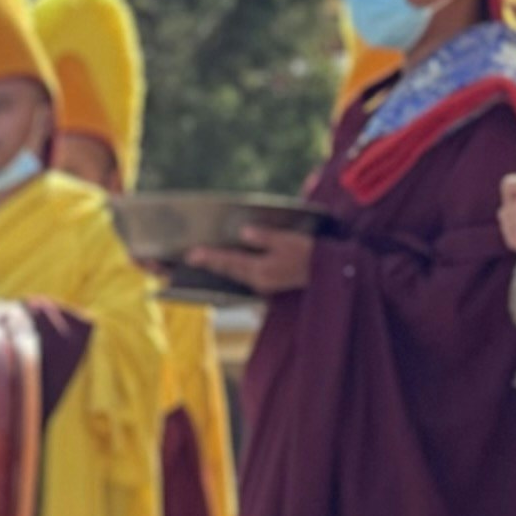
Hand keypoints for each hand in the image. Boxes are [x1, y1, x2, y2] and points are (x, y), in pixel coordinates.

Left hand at [192, 226, 314, 298]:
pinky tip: (223, 265)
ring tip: (197, 261)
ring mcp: (261, 283)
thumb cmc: (312, 253)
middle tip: (184, 261)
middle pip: (225, 271)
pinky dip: (229, 270)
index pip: (230, 262)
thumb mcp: (290, 241)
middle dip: (206, 264)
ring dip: (216, 267)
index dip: (210, 257)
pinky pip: (241, 276)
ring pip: (231, 275)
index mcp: (261, 270)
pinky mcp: (267, 282)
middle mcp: (257, 280)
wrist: (331, 272)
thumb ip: (265, 237)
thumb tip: (244, 231)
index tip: (190, 255)